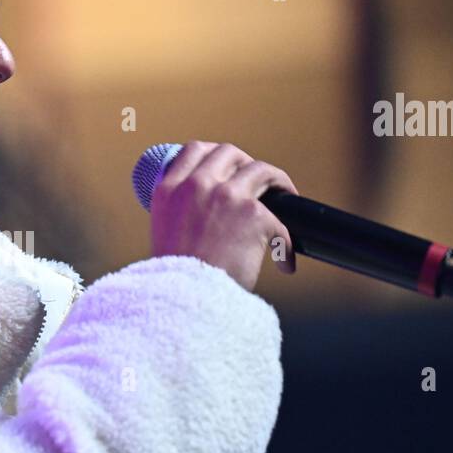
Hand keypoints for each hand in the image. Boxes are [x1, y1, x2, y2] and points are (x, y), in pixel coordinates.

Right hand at [149, 140, 299, 292]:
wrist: (184, 302)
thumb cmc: (176, 280)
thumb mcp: (164, 233)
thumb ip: (181, 212)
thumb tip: (209, 212)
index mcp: (169, 190)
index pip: (194, 150)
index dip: (215, 154)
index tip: (228, 166)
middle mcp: (196, 186)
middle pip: (229, 153)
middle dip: (247, 163)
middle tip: (259, 183)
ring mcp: (226, 196)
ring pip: (262, 171)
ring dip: (278, 182)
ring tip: (287, 198)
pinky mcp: (253, 214)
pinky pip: (281, 221)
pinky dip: (286, 243)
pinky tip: (284, 263)